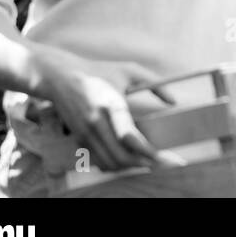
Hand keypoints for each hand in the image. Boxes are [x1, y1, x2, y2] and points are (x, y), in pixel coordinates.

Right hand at [34, 50, 178, 171]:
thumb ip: (156, 84)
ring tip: (149, 162)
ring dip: (130, 166)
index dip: (148, 152)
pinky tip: (130, 159)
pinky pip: (100, 160)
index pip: (130, 138)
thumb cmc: (100, 71)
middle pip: (121, 157)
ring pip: (110, 163)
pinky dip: (116, 164)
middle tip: (162, 163)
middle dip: (144, 164)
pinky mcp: (80, 139)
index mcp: (111, 106)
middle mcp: (96, 124)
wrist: (61, 77)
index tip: (165, 158)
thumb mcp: (130, 70)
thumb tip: (174, 101)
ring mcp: (86, 134)